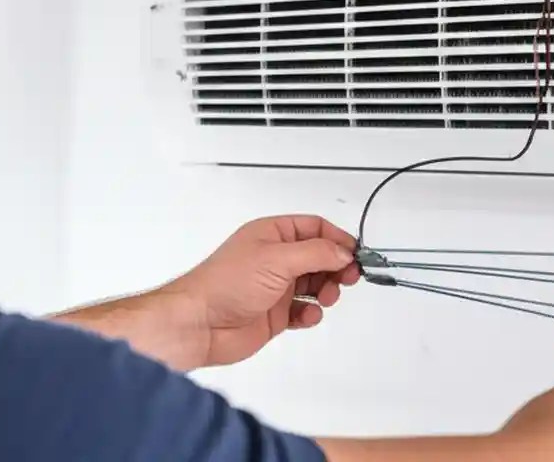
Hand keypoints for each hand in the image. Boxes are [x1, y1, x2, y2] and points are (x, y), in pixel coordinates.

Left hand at [165, 215, 360, 366]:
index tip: (355, 254)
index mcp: (272, 234)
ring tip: (325, 298)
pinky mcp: (275, 314)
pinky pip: (304, 310)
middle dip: (336, 267)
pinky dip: (311, 313)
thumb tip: (345, 253)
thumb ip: (317, 253)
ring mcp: (276, 287)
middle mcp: (276, 258)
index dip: (337, 239)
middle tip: (348, 279)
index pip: (315, 228)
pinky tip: (307, 316)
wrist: (198, 325)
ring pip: (315, 284)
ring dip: (327, 290)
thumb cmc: (231, 283)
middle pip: (319, 257)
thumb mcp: (278, 258)